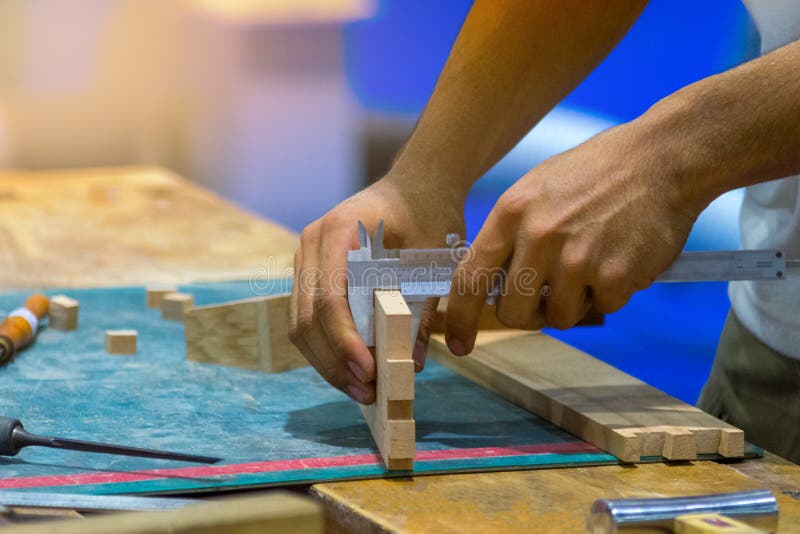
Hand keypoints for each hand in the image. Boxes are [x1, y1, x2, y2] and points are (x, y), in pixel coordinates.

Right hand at [289, 176, 464, 402]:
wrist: (418, 183)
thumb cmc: (428, 213)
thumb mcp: (433, 258)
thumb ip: (421, 309)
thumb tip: (410, 363)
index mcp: (337, 233)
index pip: (328, 298)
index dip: (344, 340)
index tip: (367, 371)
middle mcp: (311, 244)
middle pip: (306, 317)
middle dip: (334, 361)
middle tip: (367, 393)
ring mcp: (306, 258)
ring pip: (299, 323)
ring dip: (327, 361)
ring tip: (361, 390)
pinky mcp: (312, 273)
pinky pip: (307, 318)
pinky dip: (326, 347)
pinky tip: (352, 368)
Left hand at [445, 122, 699, 354]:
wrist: (661, 158)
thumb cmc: (596, 172)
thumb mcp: (536, 189)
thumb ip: (510, 234)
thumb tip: (489, 283)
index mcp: (511, 212)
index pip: (470, 278)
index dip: (459, 318)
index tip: (458, 343)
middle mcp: (539, 236)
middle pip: (513, 312)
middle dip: (528, 313)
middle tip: (548, 294)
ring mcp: (578, 258)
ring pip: (560, 317)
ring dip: (575, 303)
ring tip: (592, 264)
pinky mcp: (616, 275)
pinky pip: (603, 307)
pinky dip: (612, 292)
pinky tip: (620, 257)